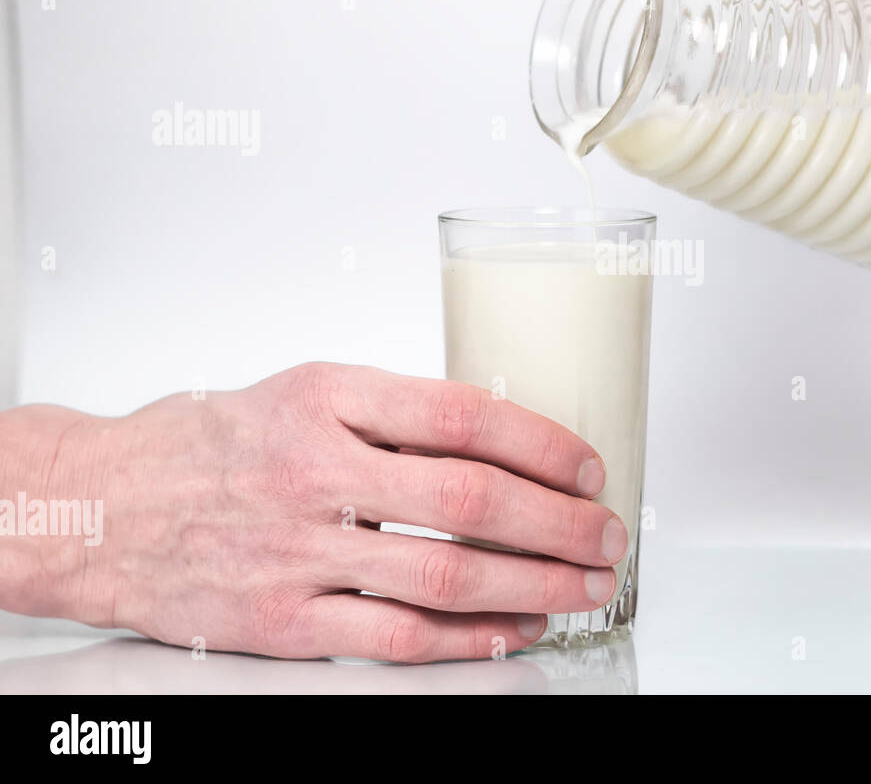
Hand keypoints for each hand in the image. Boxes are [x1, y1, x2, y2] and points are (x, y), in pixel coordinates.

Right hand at [0, 363, 626, 661]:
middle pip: (470, 500)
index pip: (463, 415)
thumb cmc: (211, 444)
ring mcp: (295, 550)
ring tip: (582, 585)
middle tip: (608, 535)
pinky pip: (395, 638)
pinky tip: (514, 629)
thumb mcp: (300, 392)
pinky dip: (468, 640)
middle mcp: (313, 469)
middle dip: (560, 523)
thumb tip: (501, 443)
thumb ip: (392, 414)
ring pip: (445, 576)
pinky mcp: (280, 621)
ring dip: (533, 585)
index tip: (589, 466)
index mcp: (326, 396)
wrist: (100, 507)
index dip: (543, 444)